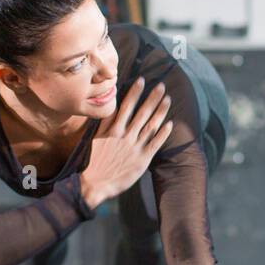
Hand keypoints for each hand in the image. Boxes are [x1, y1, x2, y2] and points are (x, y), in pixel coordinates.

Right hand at [79, 77, 173, 207]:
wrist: (94, 184)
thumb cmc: (94, 161)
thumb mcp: (95, 138)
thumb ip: (104, 122)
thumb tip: (109, 106)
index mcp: (113, 130)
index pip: (125, 106)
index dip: (134, 93)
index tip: (142, 80)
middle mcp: (125, 135)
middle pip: (141, 113)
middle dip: (152, 98)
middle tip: (161, 86)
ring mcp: (135, 147)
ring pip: (150, 125)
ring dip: (160, 111)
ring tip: (168, 99)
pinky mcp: (142, 159)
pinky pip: (155, 143)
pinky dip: (163, 133)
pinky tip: (170, 123)